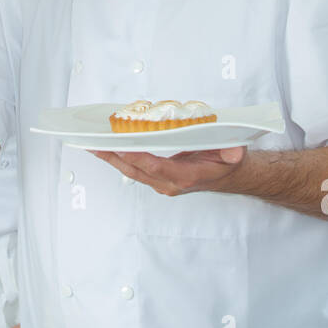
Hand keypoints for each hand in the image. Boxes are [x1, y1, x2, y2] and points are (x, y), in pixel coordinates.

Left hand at [90, 145, 246, 195]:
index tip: (121, 147)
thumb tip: (234, 152)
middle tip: (95, 144)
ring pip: (131, 172)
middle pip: (136, 171)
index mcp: (186, 177)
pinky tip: (107, 148)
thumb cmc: (227, 163)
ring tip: (92, 144)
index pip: (157, 167)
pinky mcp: (157, 178)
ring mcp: (162, 183)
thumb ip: (233, 153)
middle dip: (114, 157)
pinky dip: (119, 158)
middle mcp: (170, 183)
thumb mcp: (235, 154)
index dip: (138, 157)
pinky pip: (134, 169)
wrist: (229, 175)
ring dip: (112, 158)